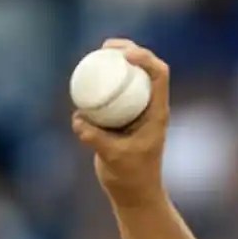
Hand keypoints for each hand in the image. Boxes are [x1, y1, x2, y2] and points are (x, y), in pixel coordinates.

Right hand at [70, 39, 170, 210]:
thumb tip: (78, 119)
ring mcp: (135, 111)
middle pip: (146, 69)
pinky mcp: (120, 117)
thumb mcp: (114, 157)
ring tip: (97, 52)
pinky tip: (86, 74)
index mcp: (157, 112)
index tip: (124, 54)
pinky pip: (113, 92)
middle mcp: (148, 107)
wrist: (133, 192)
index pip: (159, 76)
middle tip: (106, 46)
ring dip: (116, 61)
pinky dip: (102, 81)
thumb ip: (96, 138)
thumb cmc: (131, 176)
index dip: (145, 58)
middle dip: (129, 50)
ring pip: (130, 78)